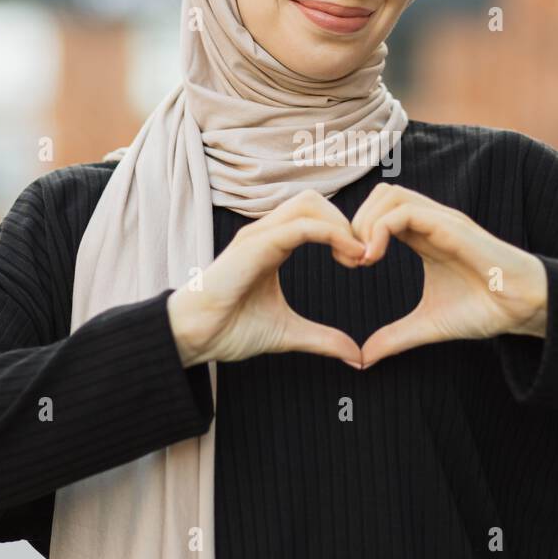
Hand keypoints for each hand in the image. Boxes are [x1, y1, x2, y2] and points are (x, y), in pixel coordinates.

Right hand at [166, 189, 365, 367]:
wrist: (193, 338)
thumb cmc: (229, 330)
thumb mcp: (288, 333)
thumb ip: (323, 339)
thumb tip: (357, 357)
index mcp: (272, 245)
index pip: (315, 216)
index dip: (344, 232)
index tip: (364, 262)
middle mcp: (265, 233)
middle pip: (315, 201)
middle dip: (346, 222)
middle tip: (364, 257)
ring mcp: (258, 235)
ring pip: (310, 204)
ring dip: (341, 225)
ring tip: (358, 256)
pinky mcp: (255, 245)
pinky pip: (301, 226)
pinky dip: (332, 234)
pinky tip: (349, 256)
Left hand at [351, 183, 546, 367]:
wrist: (523, 309)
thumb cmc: (485, 309)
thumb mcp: (428, 325)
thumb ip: (396, 337)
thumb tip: (365, 358)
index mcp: (424, 237)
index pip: (380, 212)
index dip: (356, 232)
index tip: (350, 266)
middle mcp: (431, 222)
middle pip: (380, 194)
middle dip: (356, 222)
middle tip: (352, 260)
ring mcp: (442, 221)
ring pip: (390, 194)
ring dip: (366, 222)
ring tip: (363, 258)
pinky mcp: (452, 227)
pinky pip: (407, 211)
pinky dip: (380, 228)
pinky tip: (374, 257)